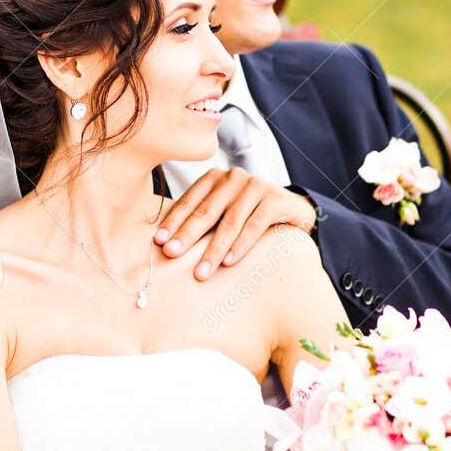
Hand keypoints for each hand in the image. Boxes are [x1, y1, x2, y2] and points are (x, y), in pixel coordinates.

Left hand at [155, 170, 316, 277]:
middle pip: (206, 211)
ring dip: (214, 249)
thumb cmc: (247, 215)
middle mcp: (233, 178)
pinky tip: (229, 262)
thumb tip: (165, 246)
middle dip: (187, 235)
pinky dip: (241, 245)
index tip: (159, 242)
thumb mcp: (223, 213)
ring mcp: (256, 186)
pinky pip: (255, 225)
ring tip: (201, 272)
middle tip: (172, 254)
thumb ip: (201, 220)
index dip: (173, 221)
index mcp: (214, 178)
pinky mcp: (275, 199)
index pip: (190, 201)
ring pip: (230, 222)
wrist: (292, 211)